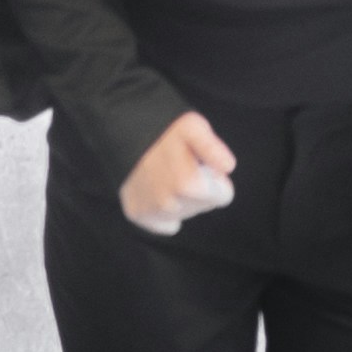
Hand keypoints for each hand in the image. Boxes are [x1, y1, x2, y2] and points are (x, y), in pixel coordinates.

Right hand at [119, 108, 239, 234]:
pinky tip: (155, 189)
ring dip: (180, 198)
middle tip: (181, 165)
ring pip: (184, 213)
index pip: (224, 196)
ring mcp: (151, 212)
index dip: (216, 178)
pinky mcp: (136, 214)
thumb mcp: (193, 127)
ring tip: (165, 173)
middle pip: (202, 206)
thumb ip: (213, 148)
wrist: (123, 130)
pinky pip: (164, 224)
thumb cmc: (163, 129)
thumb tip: (228, 166)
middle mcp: (168, 205)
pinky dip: (163, 212)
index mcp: (188, 185)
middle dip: (199, 188)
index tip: (201, 164)